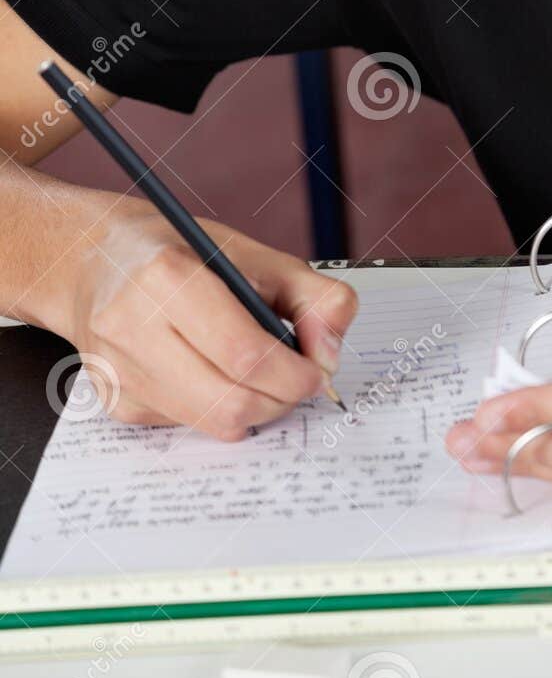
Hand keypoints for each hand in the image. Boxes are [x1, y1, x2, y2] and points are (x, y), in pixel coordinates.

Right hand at [56, 204, 356, 439]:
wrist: (95, 260)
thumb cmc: (181, 253)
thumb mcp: (257, 255)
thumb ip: (313, 297)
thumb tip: (329, 356)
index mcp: (166, 276)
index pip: (243, 353)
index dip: (293, 374)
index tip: (316, 372)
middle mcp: (130, 326)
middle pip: (227, 401)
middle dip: (279, 400)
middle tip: (298, 381)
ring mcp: (117, 370)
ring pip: (209, 422)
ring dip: (253, 408)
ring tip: (263, 376)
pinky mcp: (114, 401)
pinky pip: (187, 424)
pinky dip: (217, 407)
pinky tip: (213, 373)